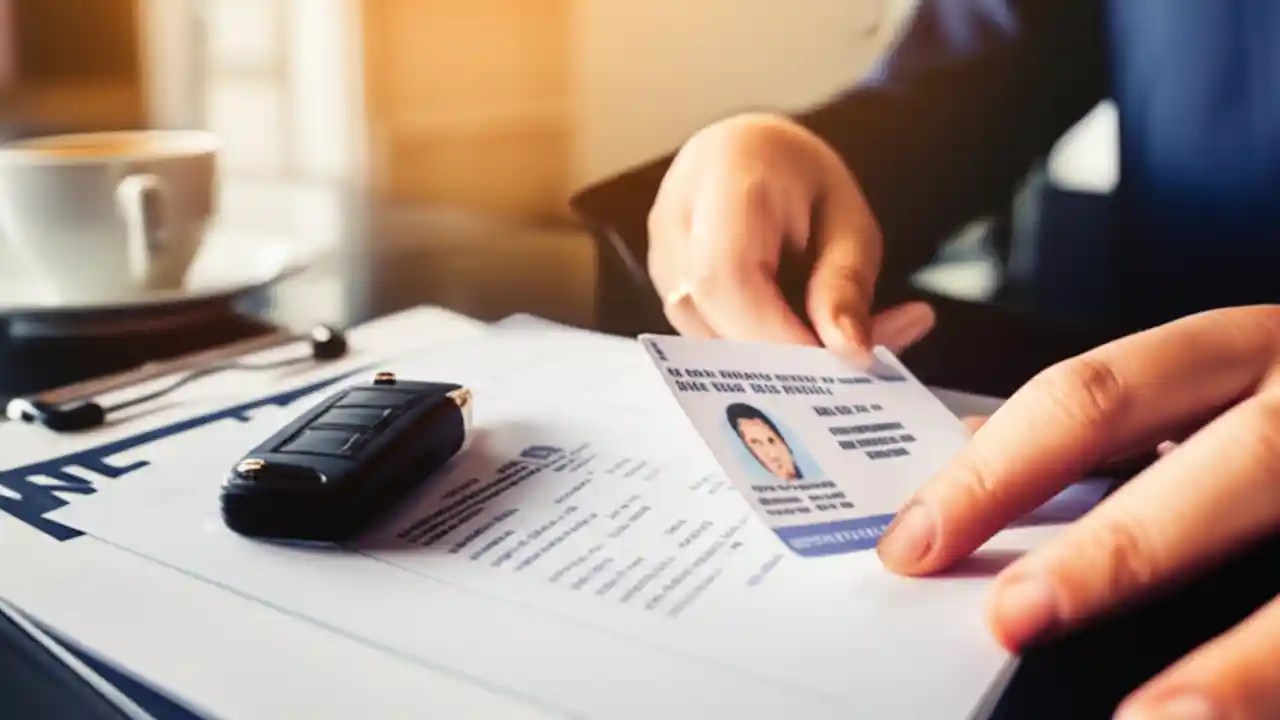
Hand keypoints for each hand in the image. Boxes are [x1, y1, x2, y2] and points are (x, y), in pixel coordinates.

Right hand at [647, 113, 934, 361]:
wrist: (747, 155)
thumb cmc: (802, 183)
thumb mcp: (848, 223)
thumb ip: (846, 286)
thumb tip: (849, 354)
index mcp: (726, 179)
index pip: (727, 276)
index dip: (773, 334)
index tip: (831, 367)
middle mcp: (675, 221)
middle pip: (709, 318)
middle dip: (776, 363)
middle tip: (840, 377)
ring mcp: (660, 259)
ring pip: (705, 342)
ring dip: (767, 364)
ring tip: (825, 351)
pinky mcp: (662, 290)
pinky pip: (704, 340)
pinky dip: (752, 354)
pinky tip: (794, 345)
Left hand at [877, 306, 1279, 718]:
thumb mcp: (1215, 390)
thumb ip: (1113, 433)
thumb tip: (968, 471)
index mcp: (1246, 350)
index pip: (1100, 393)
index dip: (1000, 468)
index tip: (916, 541)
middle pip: (1227, 462)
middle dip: (1116, 548)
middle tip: (1012, 617)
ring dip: (1247, 656)